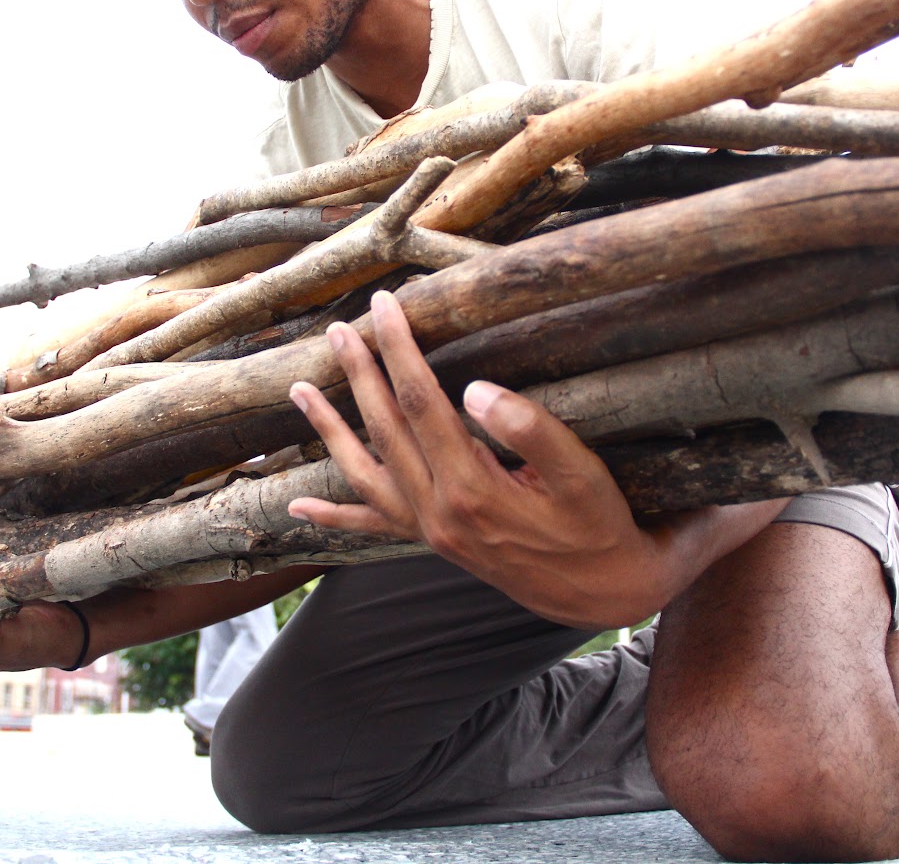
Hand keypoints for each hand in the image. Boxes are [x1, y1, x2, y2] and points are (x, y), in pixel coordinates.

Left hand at [287, 290, 780, 628]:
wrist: (600, 591)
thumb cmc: (598, 524)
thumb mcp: (582, 474)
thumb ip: (531, 430)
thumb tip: (474, 389)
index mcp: (473, 488)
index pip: (422, 403)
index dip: (401, 351)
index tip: (385, 307)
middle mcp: (439, 512)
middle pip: (385, 429)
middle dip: (360, 374)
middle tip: (341, 328)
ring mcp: (429, 530)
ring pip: (364, 473)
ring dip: (329, 429)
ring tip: (299, 389)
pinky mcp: (432, 542)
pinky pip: (372, 528)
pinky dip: (333, 518)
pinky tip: (297, 511)